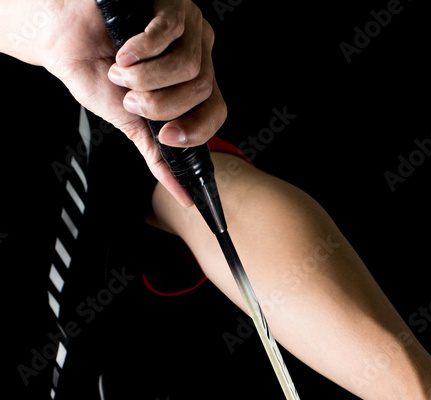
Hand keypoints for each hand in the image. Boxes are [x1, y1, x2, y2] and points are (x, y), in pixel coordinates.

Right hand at [41, 0, 225, 205]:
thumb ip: (158, 155)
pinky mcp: (168, 4)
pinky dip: (143, 49)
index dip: (197, 129)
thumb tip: (183, 196)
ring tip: (121, 72)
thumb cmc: (95, 73)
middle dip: (162, 105)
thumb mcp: (131, 123)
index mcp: (193, 83)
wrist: (59, 37)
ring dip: (148, 78)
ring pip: (189, 68)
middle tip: (131, 100)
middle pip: (203, 91)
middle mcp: (197, 55)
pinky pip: (169, 32)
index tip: (167, 136)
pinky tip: (123, 52)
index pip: (217, 111)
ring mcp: (187, 28)